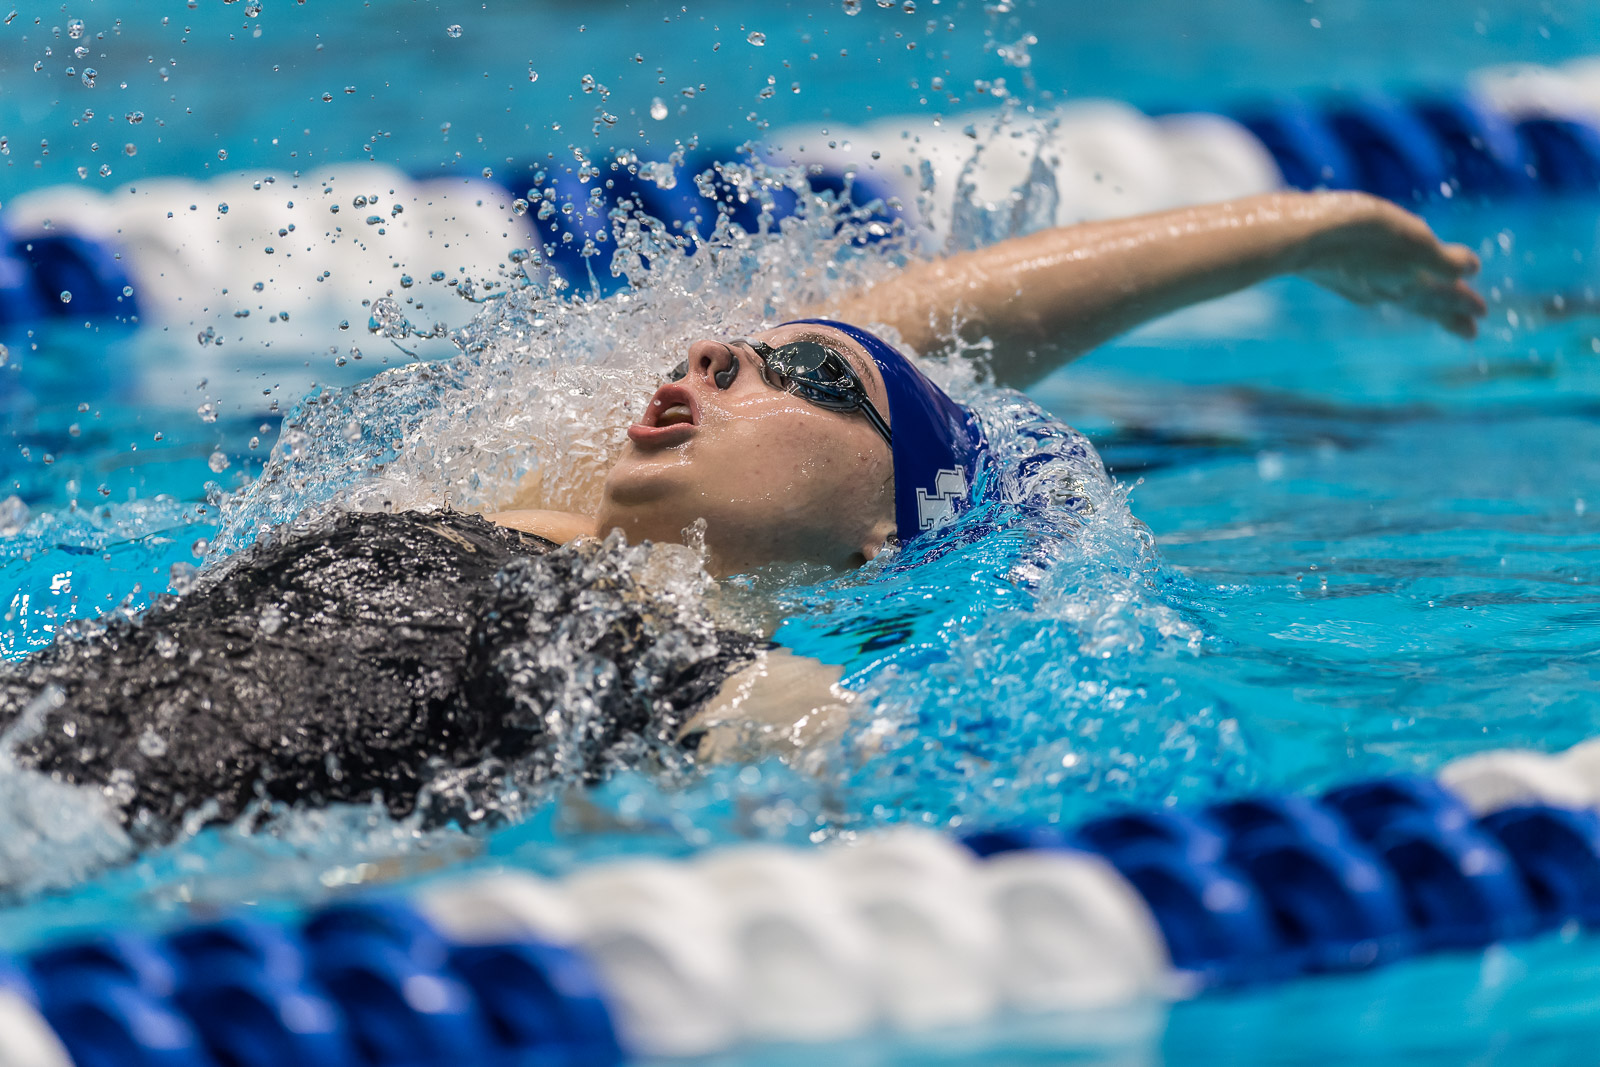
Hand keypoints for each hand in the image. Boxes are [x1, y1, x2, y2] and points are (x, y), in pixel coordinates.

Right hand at [1299, 193, 1486, 338]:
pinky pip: (1370, 286)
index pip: (1443, 298)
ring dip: (1419, 302)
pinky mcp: (1336, 272)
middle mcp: (1386, 288)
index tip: (1481, 317)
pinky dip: (1384, 288)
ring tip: (1428, 307)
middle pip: (1423, 303)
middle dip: (1447, 313)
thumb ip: (1443, 260)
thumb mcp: (1412, 241)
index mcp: (1409, 282)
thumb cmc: (1357, 235)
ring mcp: (1359, 283)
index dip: (1462, 304)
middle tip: (1469, 331)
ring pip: (1398, 295)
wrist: (1298, 238)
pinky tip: (1376, 290)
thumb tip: (1472, 270)